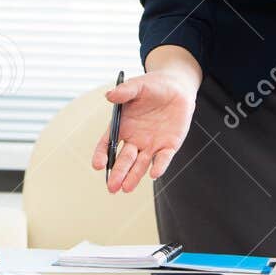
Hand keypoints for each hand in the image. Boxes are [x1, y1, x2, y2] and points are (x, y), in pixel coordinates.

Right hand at [92, 69, 194, 192]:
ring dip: (134, 176)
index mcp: (122, 126)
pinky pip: (163, 158)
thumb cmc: (153, 86)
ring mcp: (151, 144)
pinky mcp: (168, 145)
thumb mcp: (138, 86)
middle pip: (124, 159)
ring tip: (126, 188)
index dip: (102, 154)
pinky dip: (159, 166)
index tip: (98, 165)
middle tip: (112, 187)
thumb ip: (125, 91)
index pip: (108, 143)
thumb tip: (109, 95)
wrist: (177, 87)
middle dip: (118, 172)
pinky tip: (153, 174)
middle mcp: (134, 139)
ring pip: (140, 164)